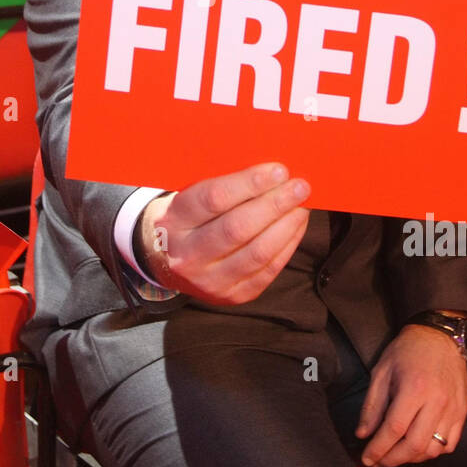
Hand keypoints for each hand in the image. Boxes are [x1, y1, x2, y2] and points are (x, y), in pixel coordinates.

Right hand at [138, 162, 310, 305]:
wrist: (164, 261)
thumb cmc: (185, 218)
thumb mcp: (186, 197)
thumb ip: (221, 185)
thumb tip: (270, 172)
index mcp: (173, 221)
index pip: (214, 199)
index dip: (250, 183)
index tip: (278, 170)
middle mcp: (187, 254)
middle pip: (238, 228)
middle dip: (275, 204)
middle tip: (300, 187)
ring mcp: (209, 280)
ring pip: (257, 252)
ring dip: (286, 225)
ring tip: (303, 205)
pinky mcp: (232, 296)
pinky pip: (267, 271)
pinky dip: (287, 245)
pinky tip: (296, 226)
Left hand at [354, 324, 466, 466]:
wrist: (441, 337)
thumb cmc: (408, 351)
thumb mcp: (382, 371)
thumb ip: (372, 405)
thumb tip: (363, 434)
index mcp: (414, 389)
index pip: (394, 429)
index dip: (378, 448)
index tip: (367, 457)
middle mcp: (436, 402)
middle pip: (414, 445)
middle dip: (393, 459)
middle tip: (379, 461)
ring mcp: (452, 409)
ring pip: (432, 449)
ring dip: (412, 458)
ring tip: (396, 454)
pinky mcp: (461, 412)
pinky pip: (449, 444)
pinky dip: (432, 452)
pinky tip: (418, 447)